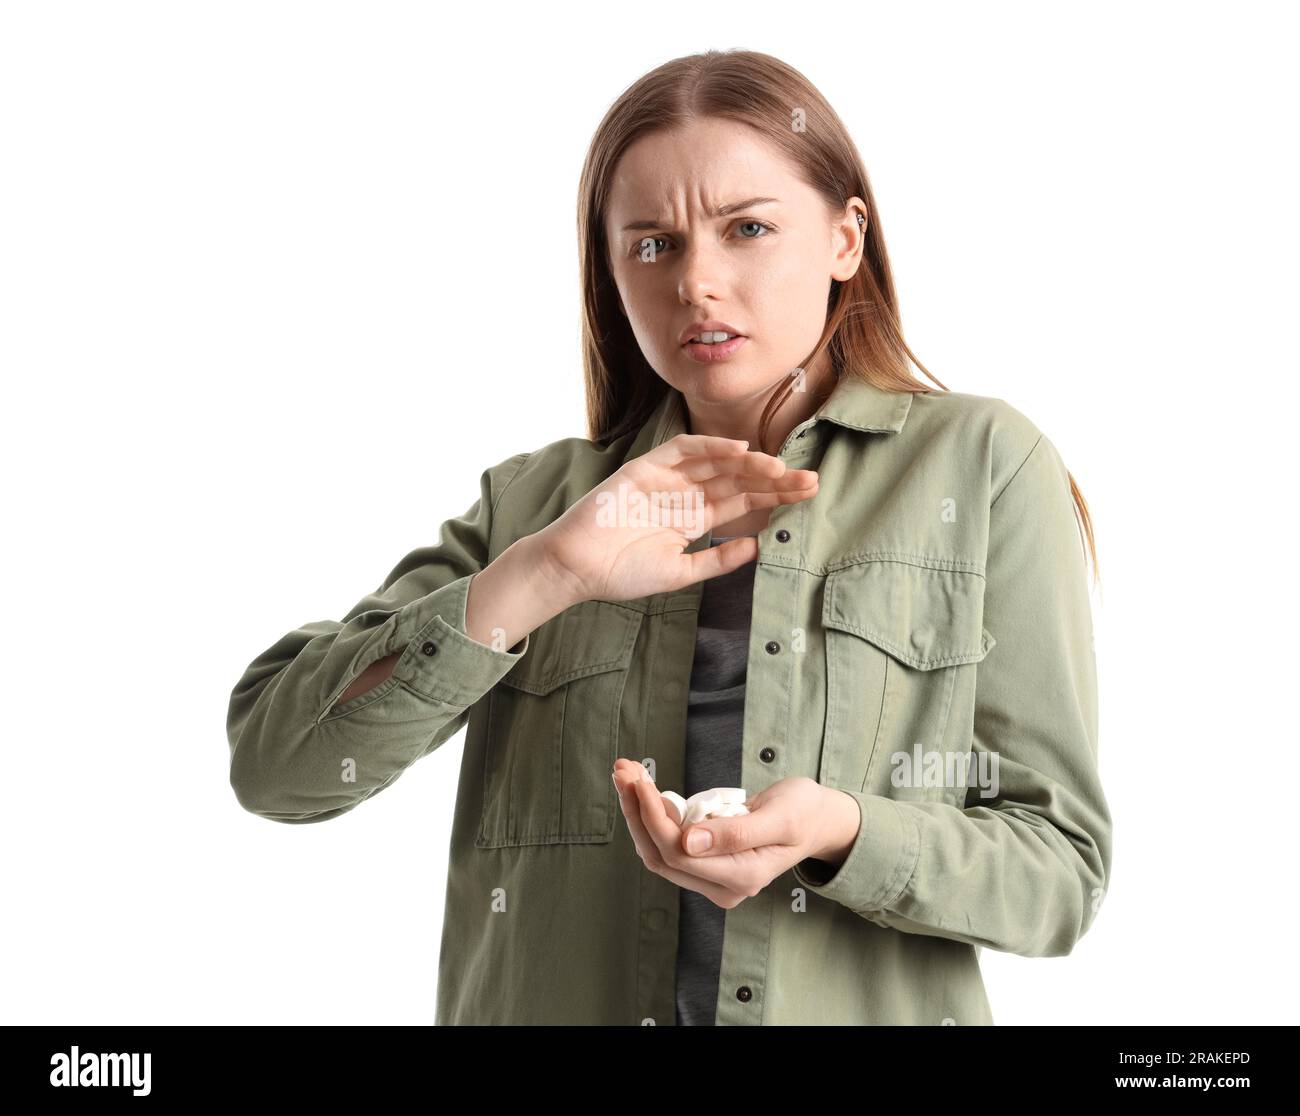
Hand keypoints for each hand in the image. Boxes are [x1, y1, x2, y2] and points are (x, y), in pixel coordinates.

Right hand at [532, 433, 817, 604]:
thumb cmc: (622, 574)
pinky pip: (682, 449)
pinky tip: (738, 450)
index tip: (807, 495)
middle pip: (737, 480)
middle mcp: (684, 495)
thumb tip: (757, 546)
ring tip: (781, 469)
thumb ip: (717, 561)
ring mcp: (666, 479)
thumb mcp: (680, 574)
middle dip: (773, 479)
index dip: (775, 497)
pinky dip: (709, 446)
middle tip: (809, 480)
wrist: (578, 567)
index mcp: (694, 519)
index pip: (742, 502)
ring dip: (749, 463)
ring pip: (716, 463)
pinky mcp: (646, 467)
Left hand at [611, 759, 860, 908]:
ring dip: (638, 811)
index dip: (653, 817)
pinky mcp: (705, 864)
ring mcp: (712, 878)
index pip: (679, 853)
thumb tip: (690, 842)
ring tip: (627, 772)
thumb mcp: (780, 817)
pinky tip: (643, 788)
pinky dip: (651, 814)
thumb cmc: (803, 813)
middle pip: (660, 854)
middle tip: (623, 769)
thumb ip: (737, 833)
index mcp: (742, 877)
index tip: (640, 779)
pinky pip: (668, 843)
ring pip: (658, 850)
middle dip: (636, 810)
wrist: (816, 820)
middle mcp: (722, 886)